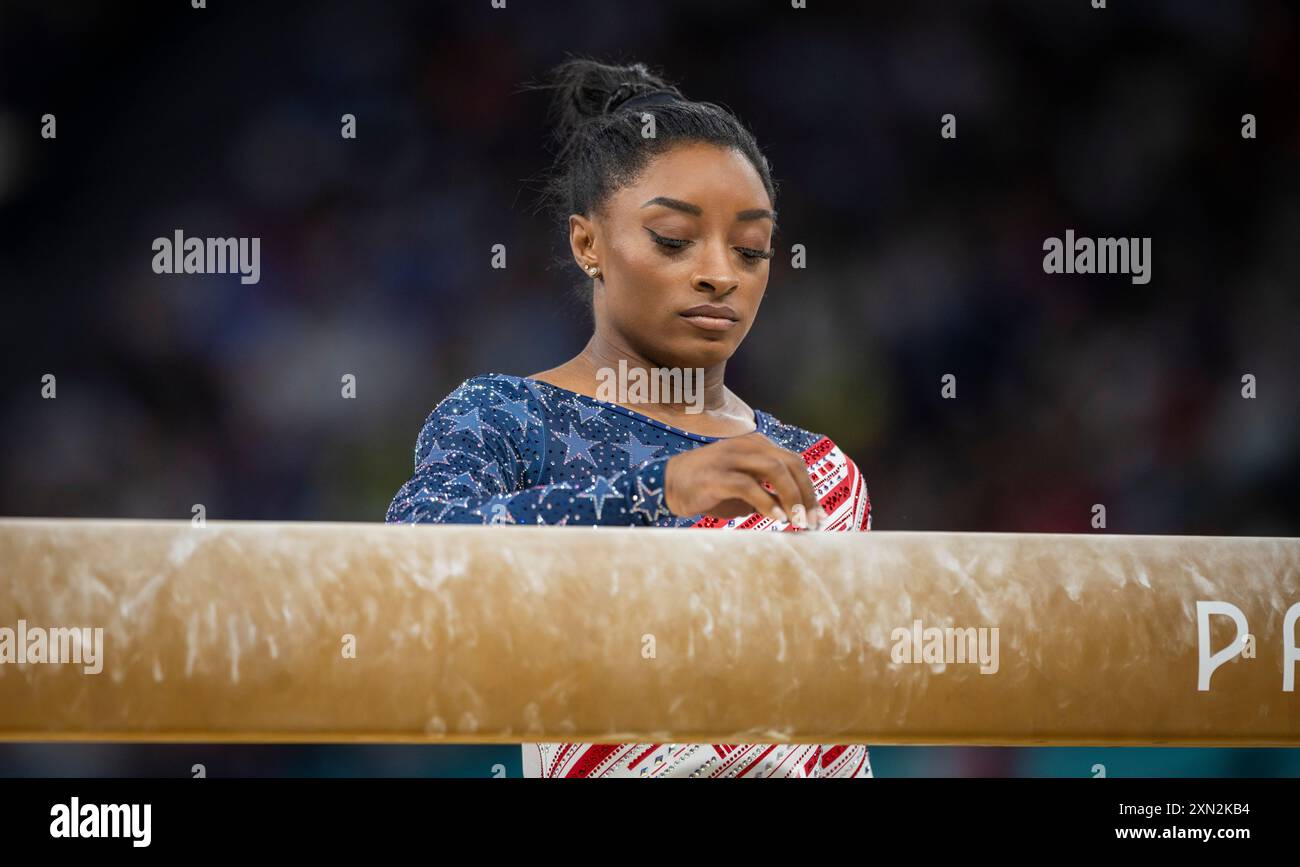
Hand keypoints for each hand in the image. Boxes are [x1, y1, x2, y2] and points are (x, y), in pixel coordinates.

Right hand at [662, 432, 825, 528]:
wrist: (667, 485)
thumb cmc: (709, 490)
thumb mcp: (745, 491)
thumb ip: (770, 494)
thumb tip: (801, 514)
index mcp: (757, 445)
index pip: (794, 462)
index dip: (810, 489)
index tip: (818, 515)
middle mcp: (747, 445)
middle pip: (790, 464)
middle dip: (806, 494)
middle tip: (812, 521)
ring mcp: (731, 457)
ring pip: (774, 469)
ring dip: (791, 497)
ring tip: (798, 521)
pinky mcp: (716, 475)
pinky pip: (748, 486)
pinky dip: (766, 502)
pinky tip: (776, 518)